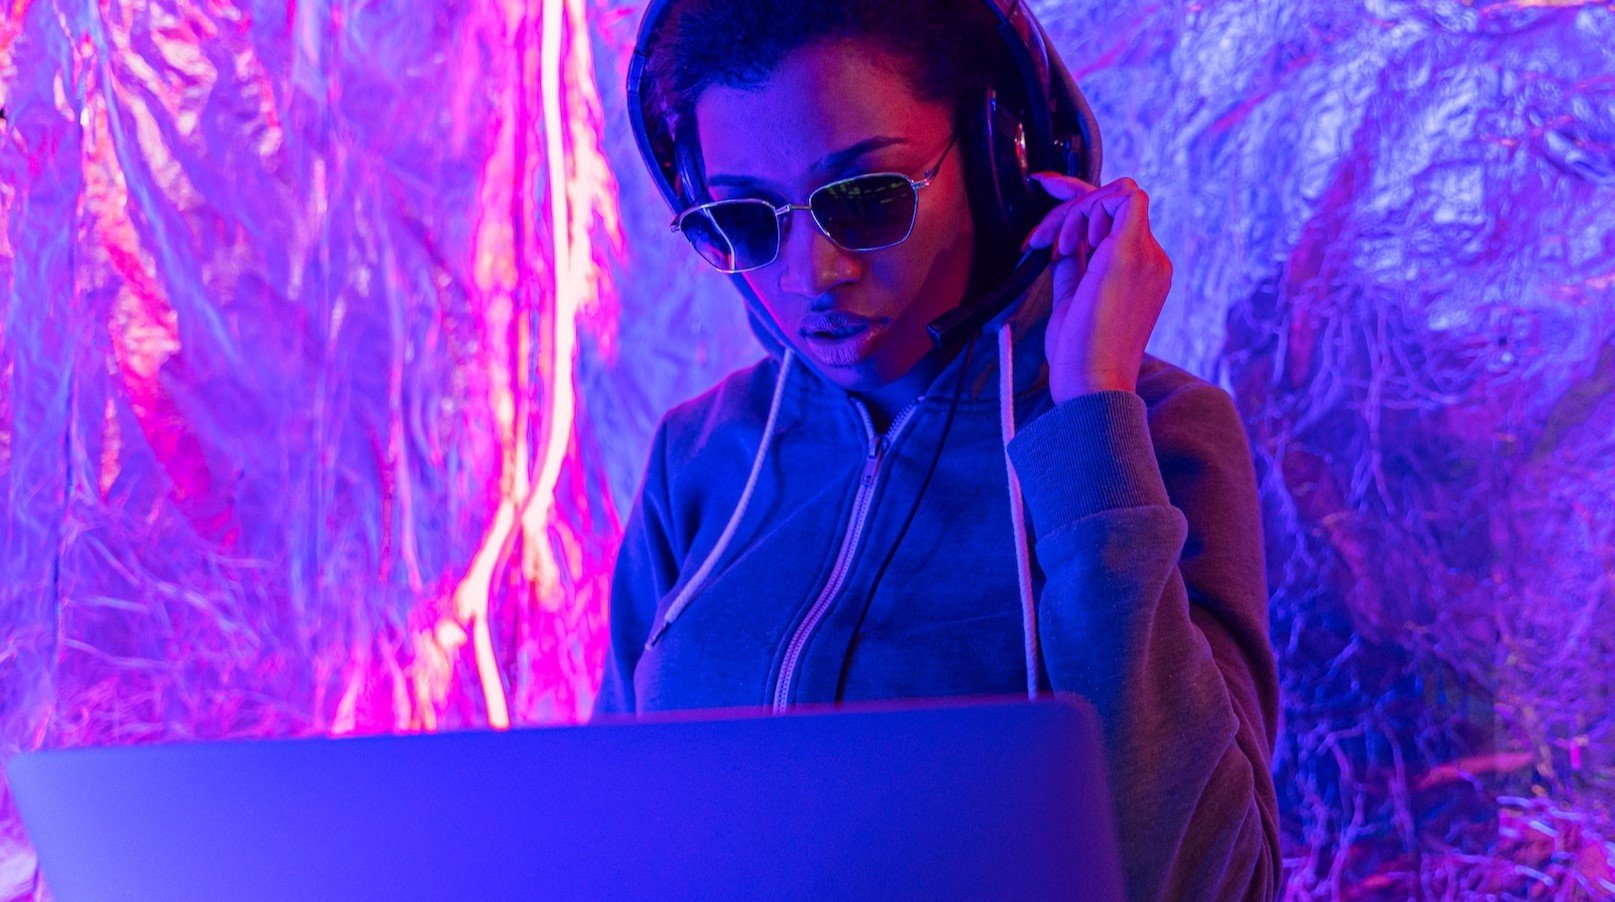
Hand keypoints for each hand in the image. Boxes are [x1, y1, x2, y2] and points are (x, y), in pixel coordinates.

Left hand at [1023, 174, 1172, 401]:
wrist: (1090, 385)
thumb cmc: (1080, 357)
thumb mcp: (1072, 301)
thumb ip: (1073, 269)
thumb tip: (1060, 244)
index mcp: (1143, 271)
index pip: (1117, 216)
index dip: (1080, 196)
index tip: (1045, 186)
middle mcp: (1153, 260)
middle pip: (1112, 201)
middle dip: (1067, 208)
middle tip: (1039, 239)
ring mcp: (1148, 256)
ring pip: (1114, 195)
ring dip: (1073, 214)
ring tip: (1056, 251)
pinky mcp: (1131, 255)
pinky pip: (1125, 198)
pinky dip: (1086, 210)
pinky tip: (1069, 244)